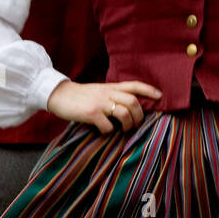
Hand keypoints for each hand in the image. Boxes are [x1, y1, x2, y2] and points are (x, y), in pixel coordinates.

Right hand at [45, 80, 162, 134]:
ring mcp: (100, 103)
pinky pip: (108, 126)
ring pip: (125, 113)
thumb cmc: (80, 96)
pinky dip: (109, 132)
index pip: (134, 85)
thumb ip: (112, 96)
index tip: (160, 96)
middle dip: (139, 116)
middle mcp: (107, 93)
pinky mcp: (91, 113)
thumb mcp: (99, 91)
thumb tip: (129, 108)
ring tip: (124, 130)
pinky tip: (104, 131)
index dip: (148, 90)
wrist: (59, 95)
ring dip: (128, 125)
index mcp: (111, 87)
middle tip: (136, 124)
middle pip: (133, 102)